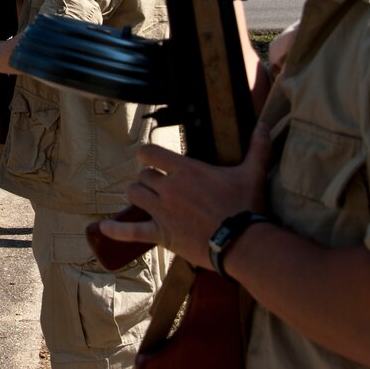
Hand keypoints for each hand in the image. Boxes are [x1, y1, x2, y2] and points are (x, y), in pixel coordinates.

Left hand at [97, 124, 272, 268]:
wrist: (242, 242)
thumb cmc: (246, 206)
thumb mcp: (253, 173)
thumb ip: (257, 147)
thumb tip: (265, 126)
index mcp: (185, 170)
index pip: (151, 153)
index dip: (147, 154)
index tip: (150, 158)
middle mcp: (169, 187)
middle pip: (143, 176)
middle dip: (148, 179)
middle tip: (158, 186)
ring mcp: (162, 211)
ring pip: (134, 195)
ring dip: (137, 195)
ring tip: (144, 199)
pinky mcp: (162, 234)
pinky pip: (132, 231)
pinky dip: (116, 229)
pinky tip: (104, 227)